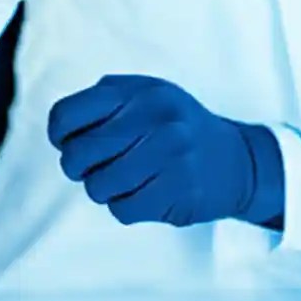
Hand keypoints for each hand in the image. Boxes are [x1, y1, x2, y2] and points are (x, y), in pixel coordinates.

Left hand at [47, 75, 283, 228]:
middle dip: (81, 169)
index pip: (65, 116)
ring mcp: (173, 152)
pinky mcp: (181, 188)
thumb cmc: (176, 131)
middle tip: (102, 167)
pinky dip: (129, 207)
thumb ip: (103, 104)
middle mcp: (157, 117)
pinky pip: (123, 210)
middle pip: (76, 155)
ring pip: (98, 187)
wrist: (239, 160)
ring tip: (132, 179)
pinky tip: (150, 193)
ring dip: (107, 191)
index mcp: (140, 91)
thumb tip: (62, 132)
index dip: (61, 137)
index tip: (75, 143)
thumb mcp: (146, 99)